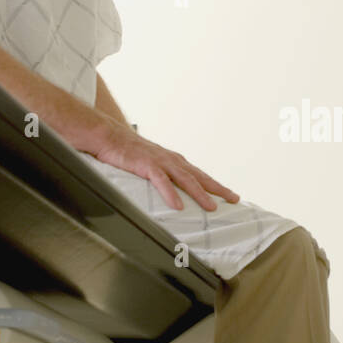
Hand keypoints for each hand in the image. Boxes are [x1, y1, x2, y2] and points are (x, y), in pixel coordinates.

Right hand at [92, 120, 239, 211]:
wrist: (108, 136)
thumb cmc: (127, 151)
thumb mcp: (150, 163)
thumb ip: (162, 175)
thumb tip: (171, 192)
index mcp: (174, 160)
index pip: (200, 174)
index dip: (216, 185)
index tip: (230, 194)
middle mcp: (172, 160)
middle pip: (199, 176)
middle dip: (218, 188)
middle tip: (233, 199)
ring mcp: (160, 162)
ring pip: (185, 179)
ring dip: (199, 193)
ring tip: (211, 207)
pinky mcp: (146, 165)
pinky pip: (161, 182)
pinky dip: (171, 194)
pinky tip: (178, 206)